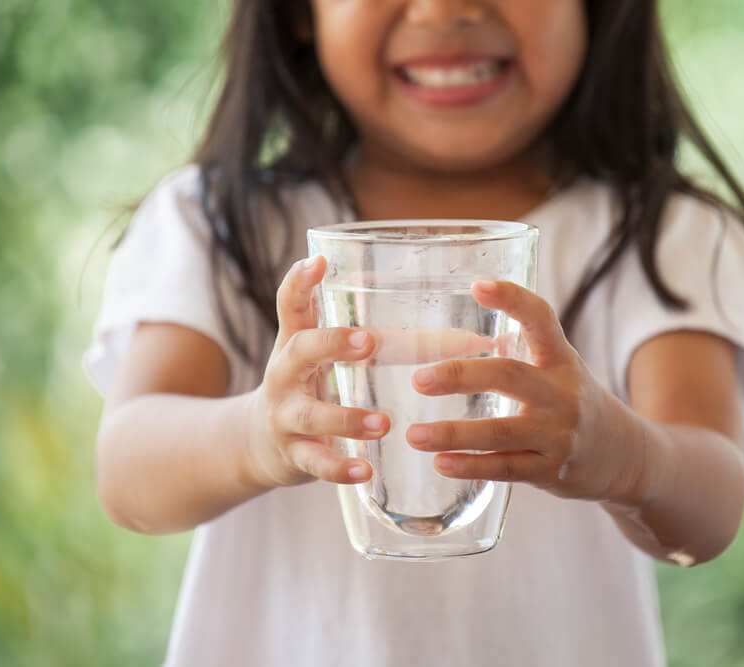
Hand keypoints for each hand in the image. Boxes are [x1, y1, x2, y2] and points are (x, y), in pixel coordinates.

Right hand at [244, 257, 501, 488]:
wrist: (260, 442)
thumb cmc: (317, 385)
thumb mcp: (338, 356)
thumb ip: (396, 341)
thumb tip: (482, 339)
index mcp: (298, 340)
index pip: (292, 303)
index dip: (301, 281)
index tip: (318, 261)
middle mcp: (286, 373)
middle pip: (299, 351)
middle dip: (332, 344)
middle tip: (368, 342)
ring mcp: (285, 415)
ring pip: (310, 414)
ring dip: (346, 418)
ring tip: (384, 423)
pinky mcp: (293, 453)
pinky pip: (314, 462)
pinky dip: (338, 468)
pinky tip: (364, 472)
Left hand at [405, 280, 640, 501]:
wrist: (627, 457)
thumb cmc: (576, 404)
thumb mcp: (560, 370)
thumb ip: (521, 352)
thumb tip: (455, 334)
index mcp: (562, 359)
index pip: (541, 319)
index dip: (512, 299)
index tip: (477, 286)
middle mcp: (563, 394)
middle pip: (510, 376)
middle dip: (461, 375)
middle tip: (419, 380)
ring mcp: (560, 435)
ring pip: (501, 432)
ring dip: (453, 434)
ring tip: (414, 434)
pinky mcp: (552, 471)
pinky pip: (506, 468)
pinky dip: (471, 467)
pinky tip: (440, 464)